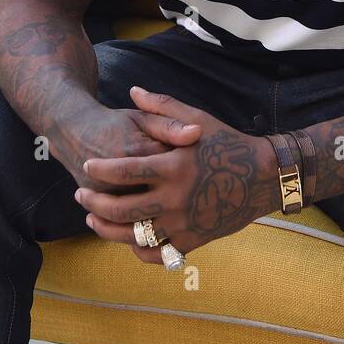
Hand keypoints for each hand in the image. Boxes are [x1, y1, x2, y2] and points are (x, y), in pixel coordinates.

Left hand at [76, 87, 278, 265]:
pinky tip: (127, 238)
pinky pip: (157, 253)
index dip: (101, 169)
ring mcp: (184, 223)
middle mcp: (176, 198)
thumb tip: (133, 90)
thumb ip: (162, 107)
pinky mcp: (193, 241)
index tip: (87, 165)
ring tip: (92, 219)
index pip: (125, 170)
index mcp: (174, 166)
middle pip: (122, 208)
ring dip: (107, 228)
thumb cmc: (227, 143)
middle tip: (80, 194)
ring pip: (133, 235)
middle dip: (94, 202)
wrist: (264, 178)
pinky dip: (138, 249)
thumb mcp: (197, 120)